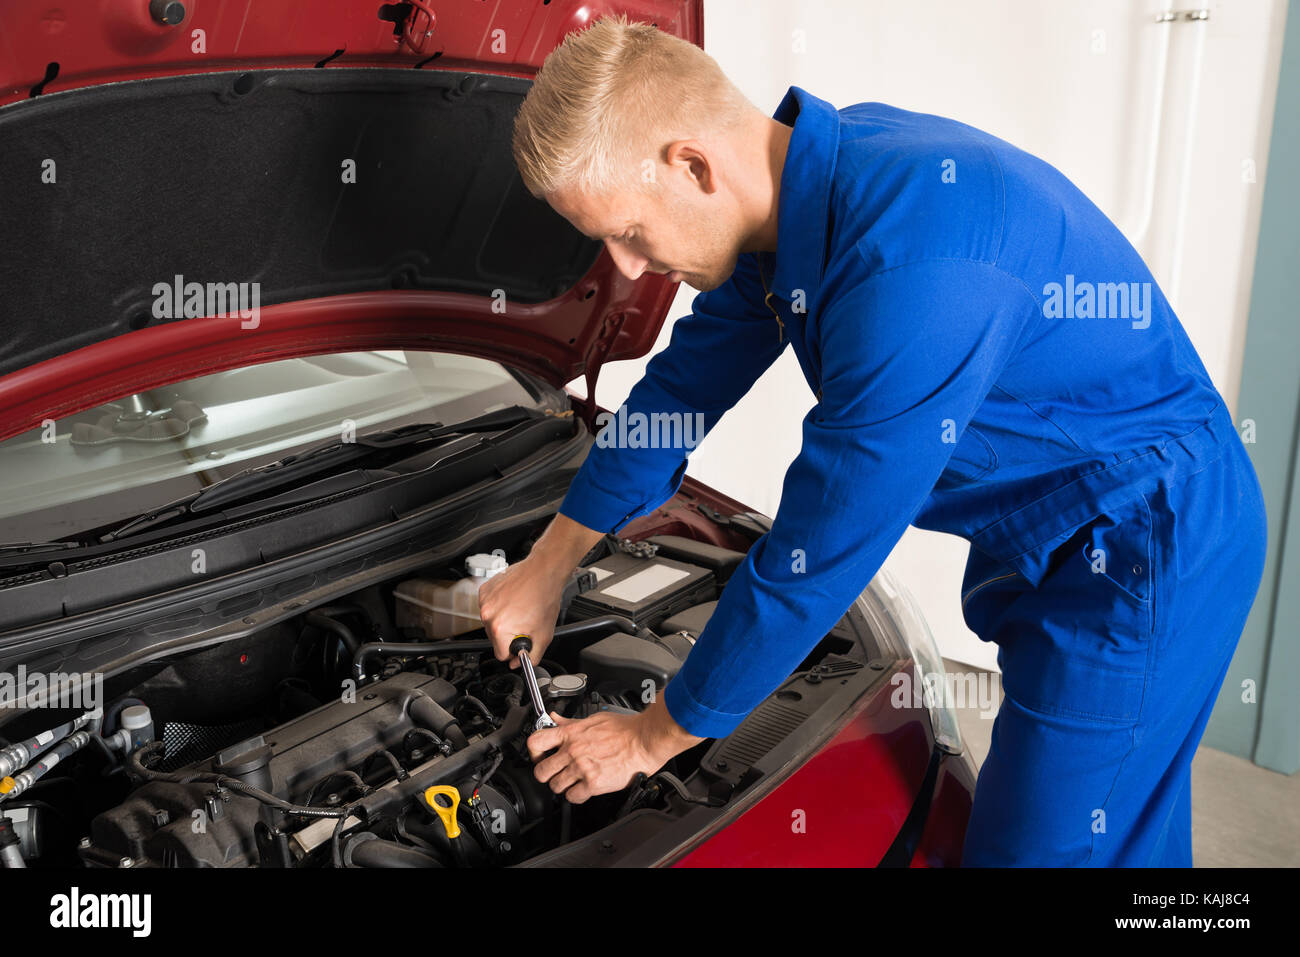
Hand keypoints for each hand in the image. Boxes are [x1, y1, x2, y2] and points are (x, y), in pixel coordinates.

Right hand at [477, 554, 565, 668]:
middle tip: (524, 621)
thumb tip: (517, 663)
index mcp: (500, 629)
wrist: (543, 570)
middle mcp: (488, 615)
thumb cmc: (545, 597)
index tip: (521, 642)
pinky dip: (499, 607)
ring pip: (491, 623)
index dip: (514, 650)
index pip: (501, 655)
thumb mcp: (544, 635)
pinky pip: (489, 607)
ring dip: (503, 620)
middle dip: (508, 635)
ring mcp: (484, 602)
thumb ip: (532, 656)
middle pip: (494, 639)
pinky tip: (513, 601)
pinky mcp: (484, 591)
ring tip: (519, 609)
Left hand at [527, 696, 705, 802]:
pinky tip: (584, 788)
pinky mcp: (593, 784)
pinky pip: (573, 797)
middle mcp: (573, 751)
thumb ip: (570, 723)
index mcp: (571, 733)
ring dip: (562, 785)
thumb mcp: (593, 719)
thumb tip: (554, 718)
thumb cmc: (625, 729)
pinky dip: (577, 795)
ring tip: (573, 780)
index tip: (540, 756)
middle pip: (541, 771)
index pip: (535, 742)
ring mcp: (582, 768)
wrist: (644, 740)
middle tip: (556, 772)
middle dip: (547, 774)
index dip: (533, 752)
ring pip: (555, 786)